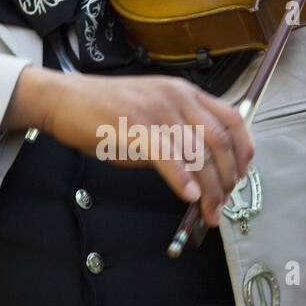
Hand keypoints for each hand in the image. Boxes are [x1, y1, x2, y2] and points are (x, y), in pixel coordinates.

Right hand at [3, 66, 254, 226]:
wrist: (62, 99)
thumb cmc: (108, 113)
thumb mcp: (156, 116)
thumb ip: (184, 135)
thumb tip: (208, 173)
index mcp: (187, 93)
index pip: (232, 120)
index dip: (243, 152)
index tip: (240, 177)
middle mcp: (177, 97)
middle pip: (219, 142)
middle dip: (227, 179)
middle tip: (223, 204)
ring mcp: (156, 110)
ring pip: (197, 153)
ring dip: (208, 189)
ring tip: (209, 211)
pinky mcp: (135, 125)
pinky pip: (168, 154)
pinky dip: (182, 178)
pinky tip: (189, 196)